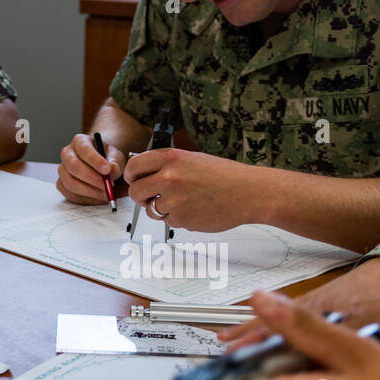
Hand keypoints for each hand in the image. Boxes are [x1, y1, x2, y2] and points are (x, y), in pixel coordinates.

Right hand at [57, 133, 127, 204]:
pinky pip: (70, 194)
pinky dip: (85, 199)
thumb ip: (115, 162)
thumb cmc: (108, 160)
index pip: (84, 149)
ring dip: (89, 191)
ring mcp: (62, 170)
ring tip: (105, 193)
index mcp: (80, 141)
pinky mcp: (62, 184)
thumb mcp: (116, 157)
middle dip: (91, 178)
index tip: (106, 170)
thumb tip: (112, 169)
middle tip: (106, 186)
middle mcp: (67, 154)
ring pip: (70, 183)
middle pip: (73, 166)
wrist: (102, 169)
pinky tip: (98, 198)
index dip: (94, 160)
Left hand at [123, 148, 257, 232]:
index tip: (134, 180)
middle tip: (150, 197)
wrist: (248, 193)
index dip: (131, 176)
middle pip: (136, 192)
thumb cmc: (225, 176)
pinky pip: (169, 221)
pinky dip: (178, 218)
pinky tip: (195, 209)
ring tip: (183, 202)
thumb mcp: (193, 158)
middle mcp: (169, 178)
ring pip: (151, 210)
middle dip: (140, 197)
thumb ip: (167, 165)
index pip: (134, 167)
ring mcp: (174, 201)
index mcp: (171, 158)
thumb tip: (144, 173)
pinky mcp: (181, 220)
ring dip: (161, 209)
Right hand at [219, 257, 379, 355]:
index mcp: (354, 318)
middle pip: (289, 330)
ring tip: (226, 355)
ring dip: (249, 337)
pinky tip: (228, 336)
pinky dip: (250, 325)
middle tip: (237, 366)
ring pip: (276, 321)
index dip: (297, 356)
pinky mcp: (305, 302)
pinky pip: (273, 315)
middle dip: (262, 348)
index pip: (322, 339)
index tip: (279, 373)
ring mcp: (313, 304)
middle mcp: (328, 309)